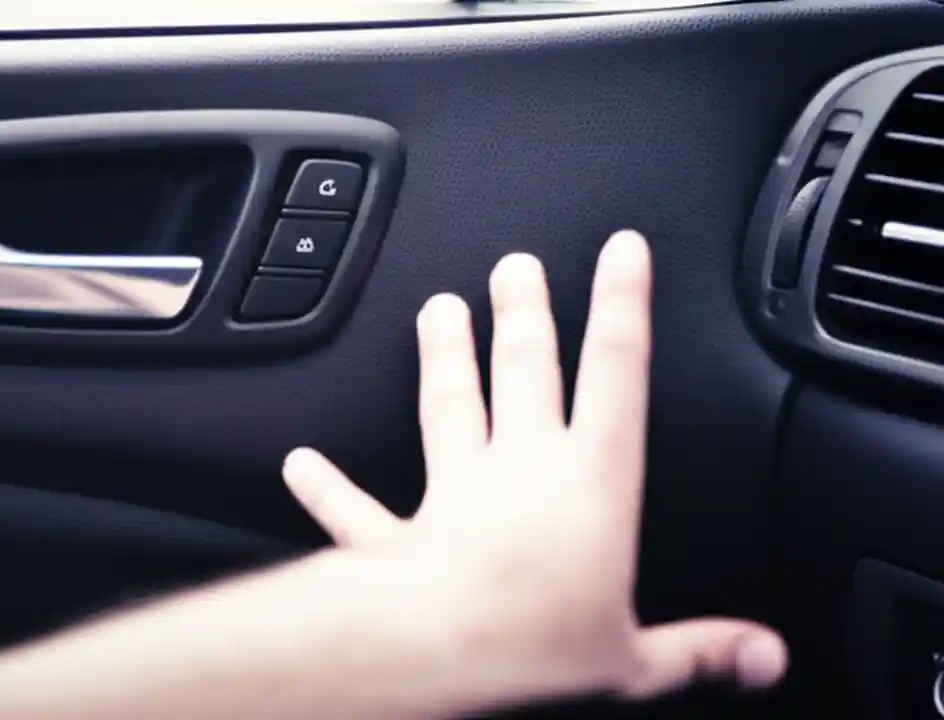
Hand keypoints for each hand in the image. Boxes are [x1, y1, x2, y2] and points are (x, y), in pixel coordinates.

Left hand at [282, 230, 786, 711]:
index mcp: (588, 484)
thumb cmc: (537, 645)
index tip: (622, 250)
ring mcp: (453, 494)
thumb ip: (699, 650)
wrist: (441, 652)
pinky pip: (356, 509)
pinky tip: (301, 464)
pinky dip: (327, 487)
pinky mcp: (396, 537)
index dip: (623, 305)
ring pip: (449, 407)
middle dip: (525, 314)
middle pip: (525, 371)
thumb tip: (764, 657)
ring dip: (444, 358)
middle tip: (516, 266)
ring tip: (438, 311)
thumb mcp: (636, 658)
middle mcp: (519, 471)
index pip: (616, 374)